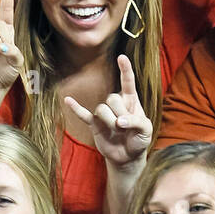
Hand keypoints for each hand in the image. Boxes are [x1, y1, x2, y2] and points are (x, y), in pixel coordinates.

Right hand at [64, 55, 153, 169]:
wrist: (128, 156)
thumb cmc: (140, 139)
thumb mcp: (147, 130)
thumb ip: (136, 122)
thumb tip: (120, 122)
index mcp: (131, 100)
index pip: (128, 82)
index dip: (125, 70)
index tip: (122, 57)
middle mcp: (116, 103)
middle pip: (112, 98)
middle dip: (119, 113)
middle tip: (126, 127)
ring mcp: (104, 113)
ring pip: (101, 109)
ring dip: (110, 122)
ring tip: (118, 132)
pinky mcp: (94, 124)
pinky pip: (83, 114)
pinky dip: (76, 108)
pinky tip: (67, 100)